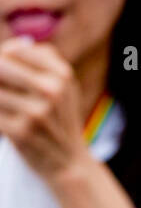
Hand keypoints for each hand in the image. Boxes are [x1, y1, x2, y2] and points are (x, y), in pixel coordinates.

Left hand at [0, 37, 86, 180]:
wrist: (67, 160)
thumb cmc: (60, 116)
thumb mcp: (64, 84)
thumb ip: (43, 59)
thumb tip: (9, 48)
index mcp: (62, 74)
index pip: (17, 50)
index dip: (2, 55)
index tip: (1, 63)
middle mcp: (51, 90)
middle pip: (2, 66)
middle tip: (1, 87)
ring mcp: (36, 113)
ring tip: (3, 102)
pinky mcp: (20, 133)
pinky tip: (3, 115)